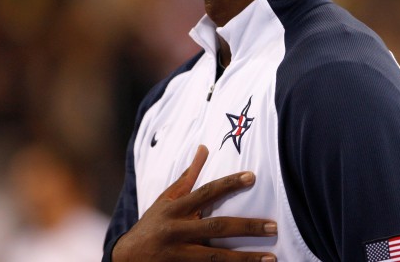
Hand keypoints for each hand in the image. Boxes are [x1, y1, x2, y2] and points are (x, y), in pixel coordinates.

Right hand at [112, 145, 277, 261]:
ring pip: (215, 258)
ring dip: (245, 259)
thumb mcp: (166, 199)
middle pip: (216, 228)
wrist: (126, 259)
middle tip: (273, 227)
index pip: (207, 192)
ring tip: (271, 258)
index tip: (252, 177)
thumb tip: (204, 148)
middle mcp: (176, 231)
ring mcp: (178, 254)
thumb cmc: (152, 224)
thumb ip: (188, 176)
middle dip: (247, 227)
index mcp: (175, 209)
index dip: (229, 183)